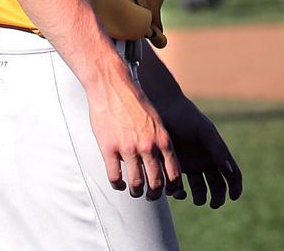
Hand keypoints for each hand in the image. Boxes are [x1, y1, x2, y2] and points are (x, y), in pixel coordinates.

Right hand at [88, 75, 180, 201]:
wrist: (113, 86)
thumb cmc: (136, 103)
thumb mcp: (156, 121)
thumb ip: (160, 141)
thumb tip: (163, 162)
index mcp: (163, 139)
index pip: (174, 172)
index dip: (172, 187)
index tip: (168, 192)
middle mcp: (148, 146)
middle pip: (156, 182)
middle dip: (154, 195)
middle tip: (150, 196)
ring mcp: (128, 148)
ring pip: (136, 183)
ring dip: (135, 192)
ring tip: (133, 191)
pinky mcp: (109, 149)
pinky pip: (115, 177)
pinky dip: (118, 185)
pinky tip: (119, 184)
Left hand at [157, 95, 243, 208]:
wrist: (163, 112)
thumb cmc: (187, 118)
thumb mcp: (204, 131)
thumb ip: (217, 149)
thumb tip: (229, 170)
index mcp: (217, 154)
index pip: (232, 174)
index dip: (236, 186)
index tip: (234, 196)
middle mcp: (205, 162)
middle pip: (217, 186)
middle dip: (218, 197)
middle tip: (213, 203)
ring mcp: (190, 167)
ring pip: (199, 191)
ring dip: (200, 197)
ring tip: (197, 198)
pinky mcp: (173, 169)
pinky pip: (178, 188)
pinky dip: (180, 193)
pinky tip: (180, 191)